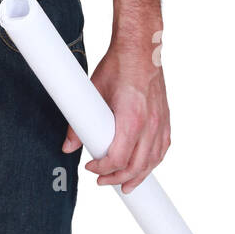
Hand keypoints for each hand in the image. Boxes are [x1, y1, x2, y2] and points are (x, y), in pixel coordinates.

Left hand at [62, 31, 170, 193]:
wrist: (141, 48)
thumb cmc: (118, 66)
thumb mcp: (93, 92)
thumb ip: (78, 122)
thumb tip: (68, 146)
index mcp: (132, 119)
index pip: (119, 158)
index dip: (104, 169)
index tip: (92, 169)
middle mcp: (150, 124)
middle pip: (137, 166)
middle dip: (118, 178)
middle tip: (103, 182)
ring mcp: (161, 122)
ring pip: (152, 161)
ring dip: (138, 176)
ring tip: (125, 185)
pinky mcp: (166, 118)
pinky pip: (163, 148)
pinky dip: (153, 161)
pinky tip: (145, 166)